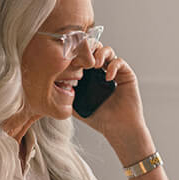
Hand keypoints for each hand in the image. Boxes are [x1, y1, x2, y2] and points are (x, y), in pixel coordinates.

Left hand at [76, 44, 152, 160]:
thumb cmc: (100, 120)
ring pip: (108, 51)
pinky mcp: (127, 75)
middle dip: (89, 50)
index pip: (84, 58)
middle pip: (95, 50)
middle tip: (83, 58)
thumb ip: (67, 97)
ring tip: (95, 64)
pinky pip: (119, 62)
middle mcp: (102, 72)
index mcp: (90, 77)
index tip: (72, 62)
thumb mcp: (78, 107)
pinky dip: (113, 66)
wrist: (118, 129)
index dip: (78, 56)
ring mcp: (115, 72)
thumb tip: (52, 89)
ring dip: (100, 53)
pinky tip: (107, 77)